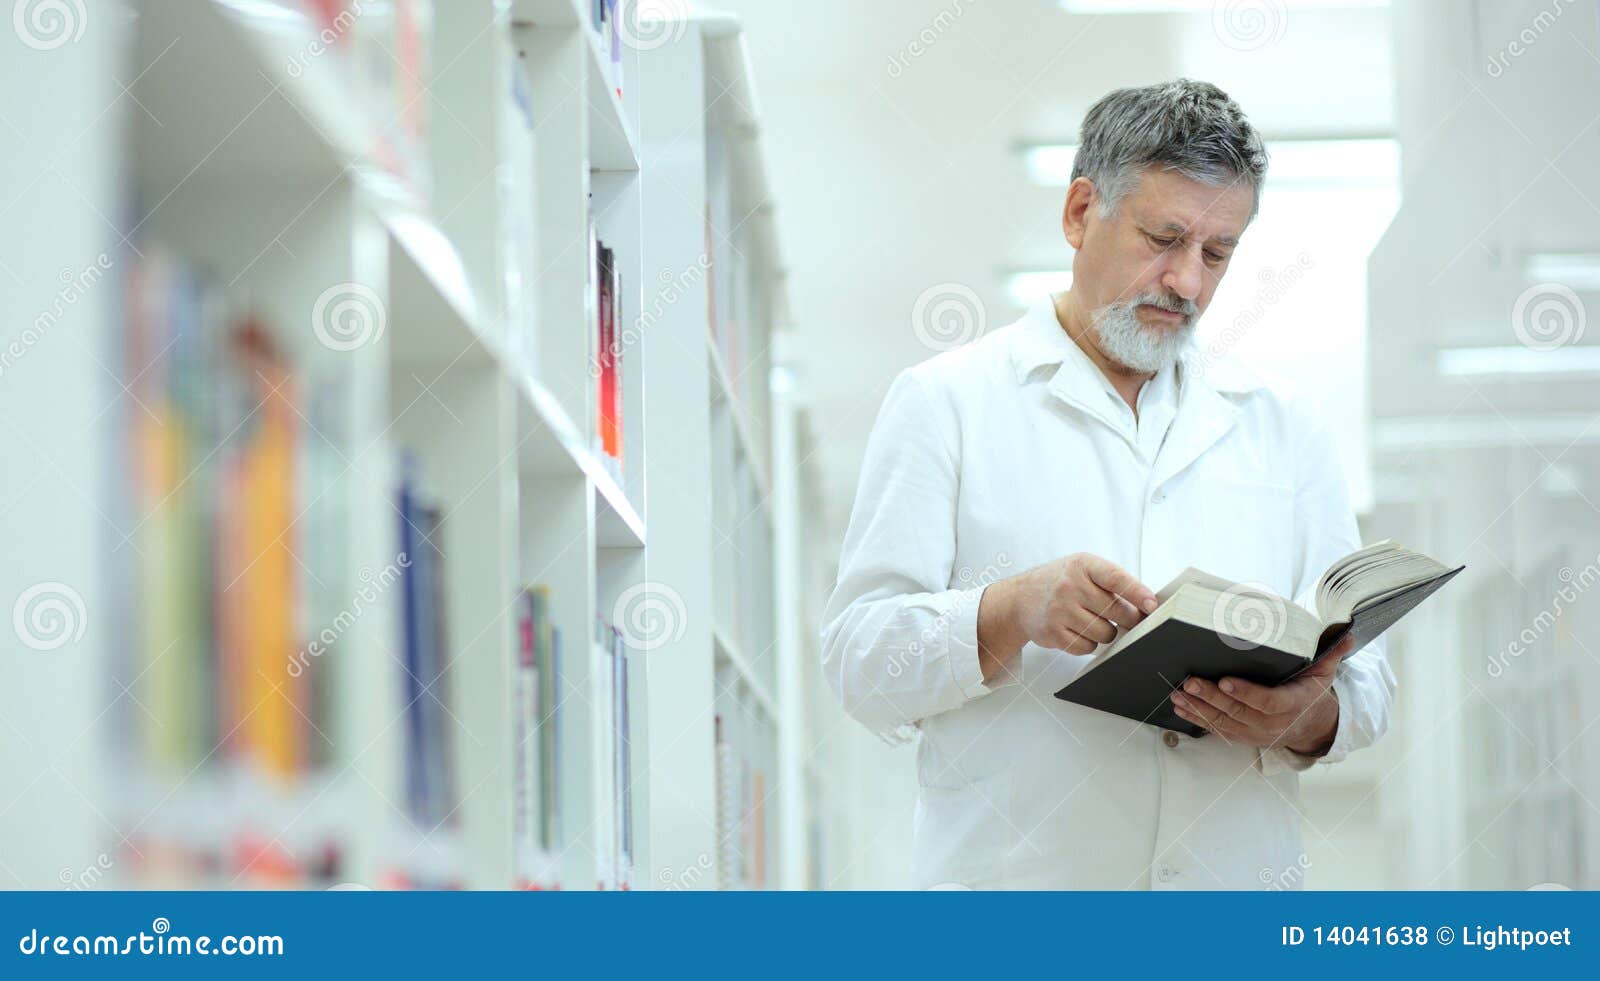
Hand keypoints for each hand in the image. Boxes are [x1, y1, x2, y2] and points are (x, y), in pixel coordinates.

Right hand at [978, 553, 1158, 680]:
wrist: (1019, 599)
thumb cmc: (1058, 582)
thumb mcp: (1082, 568)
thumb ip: (1111, 581)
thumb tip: (1146, 605)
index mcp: (1082, 565)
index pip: (1116, 579)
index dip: (1137, 593)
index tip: (1152, 605)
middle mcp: (1070, 586)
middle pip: (1117, 612)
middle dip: (1128, 619)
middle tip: (1127, 619)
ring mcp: (1060, 611)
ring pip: (1105, 633)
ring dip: (1107, 632)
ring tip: (1093, 621)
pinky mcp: (1054, 633)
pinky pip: (1088, 647)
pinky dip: (1090, 643)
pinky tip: (1079, 630)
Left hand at [1168, 633, 1352, 755]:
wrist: (1311, 727)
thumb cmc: (1311, 693)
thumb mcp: (1324, 673)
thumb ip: (1331, 652)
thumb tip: (1346, 631)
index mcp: (1293, 705)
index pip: (1268, 702)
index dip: (1246, 694)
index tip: (1225, 681)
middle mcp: (1273, 723)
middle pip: (1238, 712)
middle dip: (1210, 698)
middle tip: (1189, 681)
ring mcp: (1256, 732)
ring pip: (1224, 723)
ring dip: (1198, 709)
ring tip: (1178, 693)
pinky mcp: (1243, 736)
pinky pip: (1217, 730)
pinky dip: (1197, 719)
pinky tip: (1181, 708)